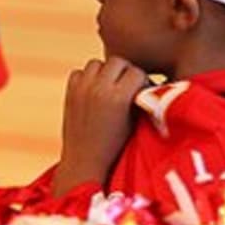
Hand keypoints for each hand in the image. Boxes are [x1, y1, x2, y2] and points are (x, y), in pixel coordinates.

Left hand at [52, 56, 146, 196]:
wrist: (85, 163)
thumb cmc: (117, 147)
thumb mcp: (136, 123)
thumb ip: (142, 100)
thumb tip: (155, 82)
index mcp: (119, 97)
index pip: (137, 72)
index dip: (144, 81)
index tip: (145, 91)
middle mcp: (99, 89)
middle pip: (117, 62)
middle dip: (126, 71)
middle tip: (129, 86)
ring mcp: (81, 89)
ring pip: (96, 63)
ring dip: (105, 71)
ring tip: (111, 87)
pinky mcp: (69, 93)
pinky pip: (79, 72)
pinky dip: (87, 78)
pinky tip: (94, 91)